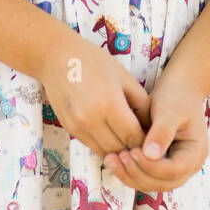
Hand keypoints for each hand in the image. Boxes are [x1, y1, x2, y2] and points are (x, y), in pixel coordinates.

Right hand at [38, 30, 152, 157]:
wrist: (57, 57)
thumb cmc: (94, 62)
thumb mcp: (125, 78)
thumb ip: (142, 104)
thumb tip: (153, 127)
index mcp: (110, 104)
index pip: (133, 137)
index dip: (146, 142)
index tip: (153, 139)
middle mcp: (92, 120)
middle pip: (120, 148)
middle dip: (134, 148)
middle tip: (144, 144)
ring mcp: (78, 126)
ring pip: (106, 152)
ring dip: (119, 150)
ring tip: (129, 141)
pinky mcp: (69, 129)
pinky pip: (92, 146)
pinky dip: (104, 145)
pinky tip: (112, 136)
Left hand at [103, 70, 209, 192]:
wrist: (179, 88)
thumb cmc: (177, 96)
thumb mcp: (171, 110)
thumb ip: (162, 131)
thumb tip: (151, 155)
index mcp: (194, 153)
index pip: (174, 171)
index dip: (152, 166)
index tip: (132, 151)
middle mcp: (186, 165)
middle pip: (162, 183)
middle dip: (138, 174)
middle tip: (118, 157)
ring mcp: (173, 167)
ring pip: (151, 183)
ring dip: (130, 175)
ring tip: (110, 159)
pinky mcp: (159, 164)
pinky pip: (144, 175)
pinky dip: (128, 171)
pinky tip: (113, 158)